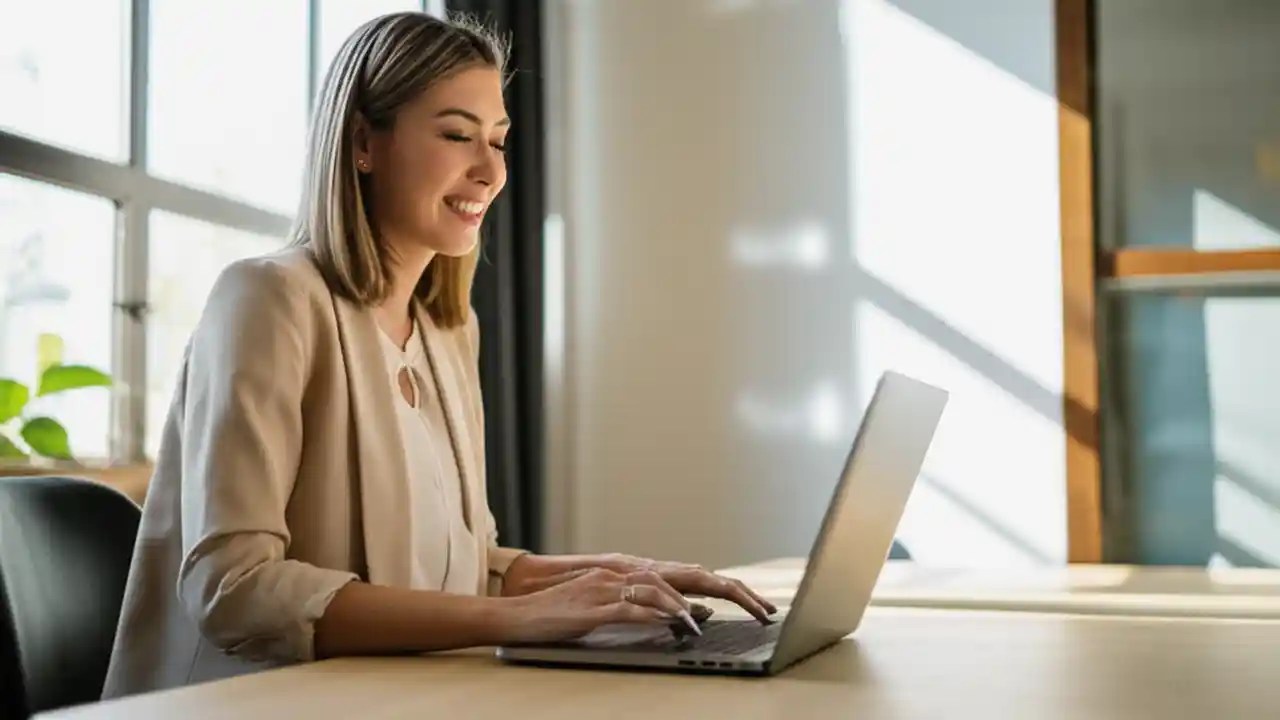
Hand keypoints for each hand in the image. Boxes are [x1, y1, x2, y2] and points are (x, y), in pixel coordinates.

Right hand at [502, 553, 776, 623]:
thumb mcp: (607, 609)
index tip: (753, 603)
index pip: (686, 575)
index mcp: (630, 573)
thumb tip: (681, 619)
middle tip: (760, 609)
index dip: (722, 586)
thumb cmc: (559, 616)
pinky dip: (658, 616)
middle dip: (727, 591)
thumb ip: (643, 609)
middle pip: (686, 576)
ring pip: (660, 589)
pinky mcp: (593, 606)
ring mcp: (608, 587)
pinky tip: (676, 626)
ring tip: (715, 621)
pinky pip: (633, 608)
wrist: (517, 613)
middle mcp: (623, 573)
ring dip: (688, 606)